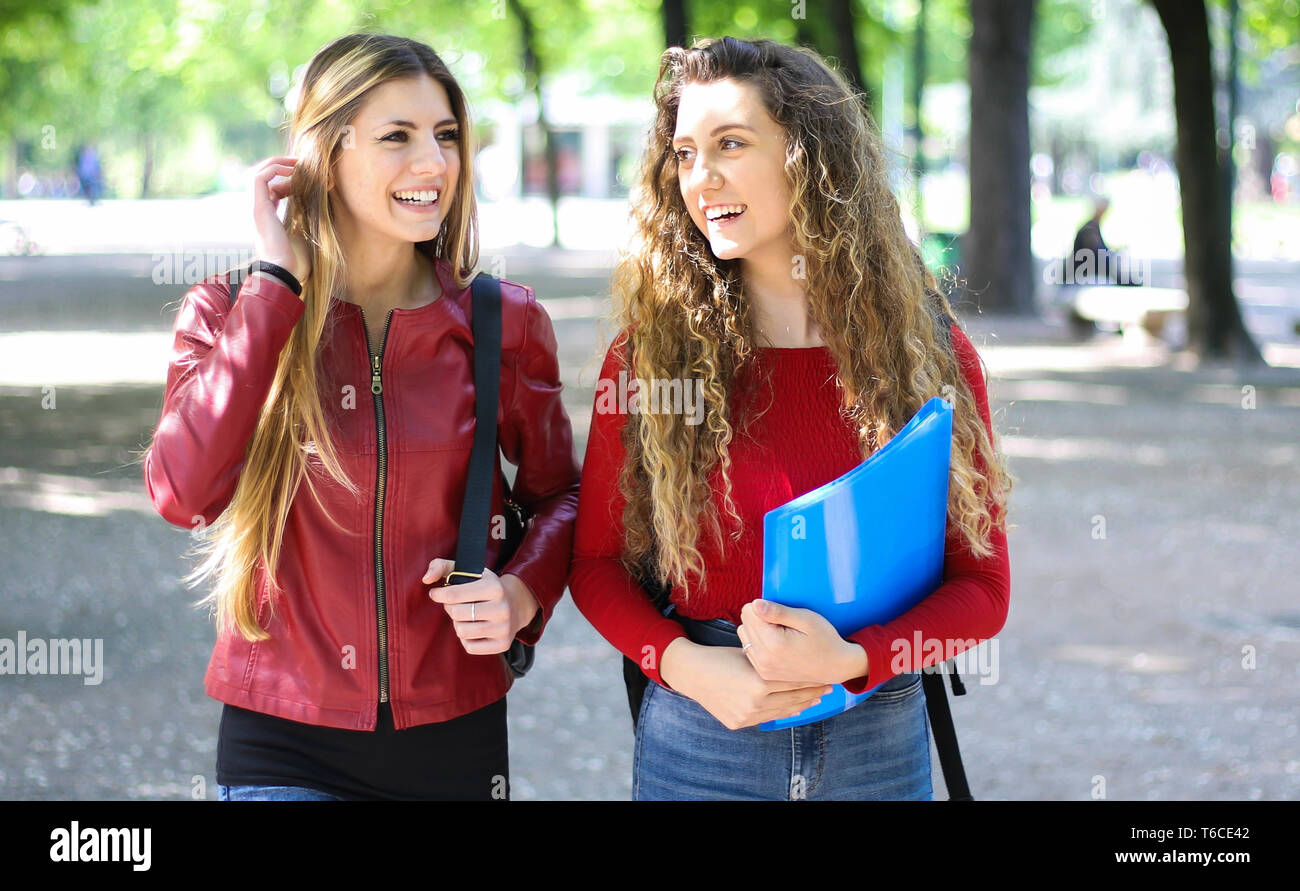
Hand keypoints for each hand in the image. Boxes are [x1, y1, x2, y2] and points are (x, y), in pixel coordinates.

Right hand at [251, 155, 310, 285]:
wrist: (285, 272)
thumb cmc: (297, 260)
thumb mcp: (304, 233)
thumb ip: (306, 218)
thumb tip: (321, 207)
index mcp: (267, 217)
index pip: (269, 188)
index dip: (285, 178)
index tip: (304, 176)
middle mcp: (259, 209)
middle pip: (260, 177)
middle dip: (278, 165)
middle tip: (299, 163)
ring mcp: (256, 208)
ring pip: (257, 173)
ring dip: (277, 163)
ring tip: (296, 163)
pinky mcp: (258, 207)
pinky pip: (260, 177)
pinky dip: (275, 168)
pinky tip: (293, 170)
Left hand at [422, 558, 539, 655]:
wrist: (516, 604)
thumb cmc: (485, 587)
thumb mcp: (468, 570)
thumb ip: (441, 566)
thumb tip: (426, 579)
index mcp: (494, 587)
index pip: (454, 594)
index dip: (439, 594)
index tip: (435, 594)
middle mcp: (502, 608)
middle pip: (457, 614)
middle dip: (450, 608)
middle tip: (455, 604)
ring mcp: (504, 628)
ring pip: (462, 632)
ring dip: (458, 624)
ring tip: (465, 616)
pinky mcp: (503, 644)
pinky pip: (470, 647)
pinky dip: (467, 639)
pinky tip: (474, 628)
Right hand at [660, 638, 832, 730]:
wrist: (693, 673)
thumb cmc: (722, 657)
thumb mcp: (750, 655)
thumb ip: (771, 663)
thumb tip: (796, 662)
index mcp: (759, 682)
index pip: (794, 682)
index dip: (812, 679)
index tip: (826, 675)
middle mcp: (754, 703)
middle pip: (792, 699)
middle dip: (812, 693)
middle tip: (828, 688)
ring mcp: (746, 715)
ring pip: (781, 711)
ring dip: (800, 705)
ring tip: (815, 699)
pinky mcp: (739, 723)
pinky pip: (766, 717)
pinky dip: (781, 712)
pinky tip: (793, 708)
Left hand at [737, 599, 865, 686]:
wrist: (836, 666)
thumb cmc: (825, 639)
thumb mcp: (806, 619)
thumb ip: (778, 612)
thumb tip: (755, 604)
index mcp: (774, 643)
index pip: (748, 611)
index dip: (764, 606)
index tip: (782, 614)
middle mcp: (764, 659)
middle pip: (744, 623)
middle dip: (759, 618)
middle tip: (783, 624)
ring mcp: (763, 669)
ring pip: (744, 636)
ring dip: (757, 631)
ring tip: (780, 634)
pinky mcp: (764, 673)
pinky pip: (750, 650)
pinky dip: (759, 644)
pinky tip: (776, 644)